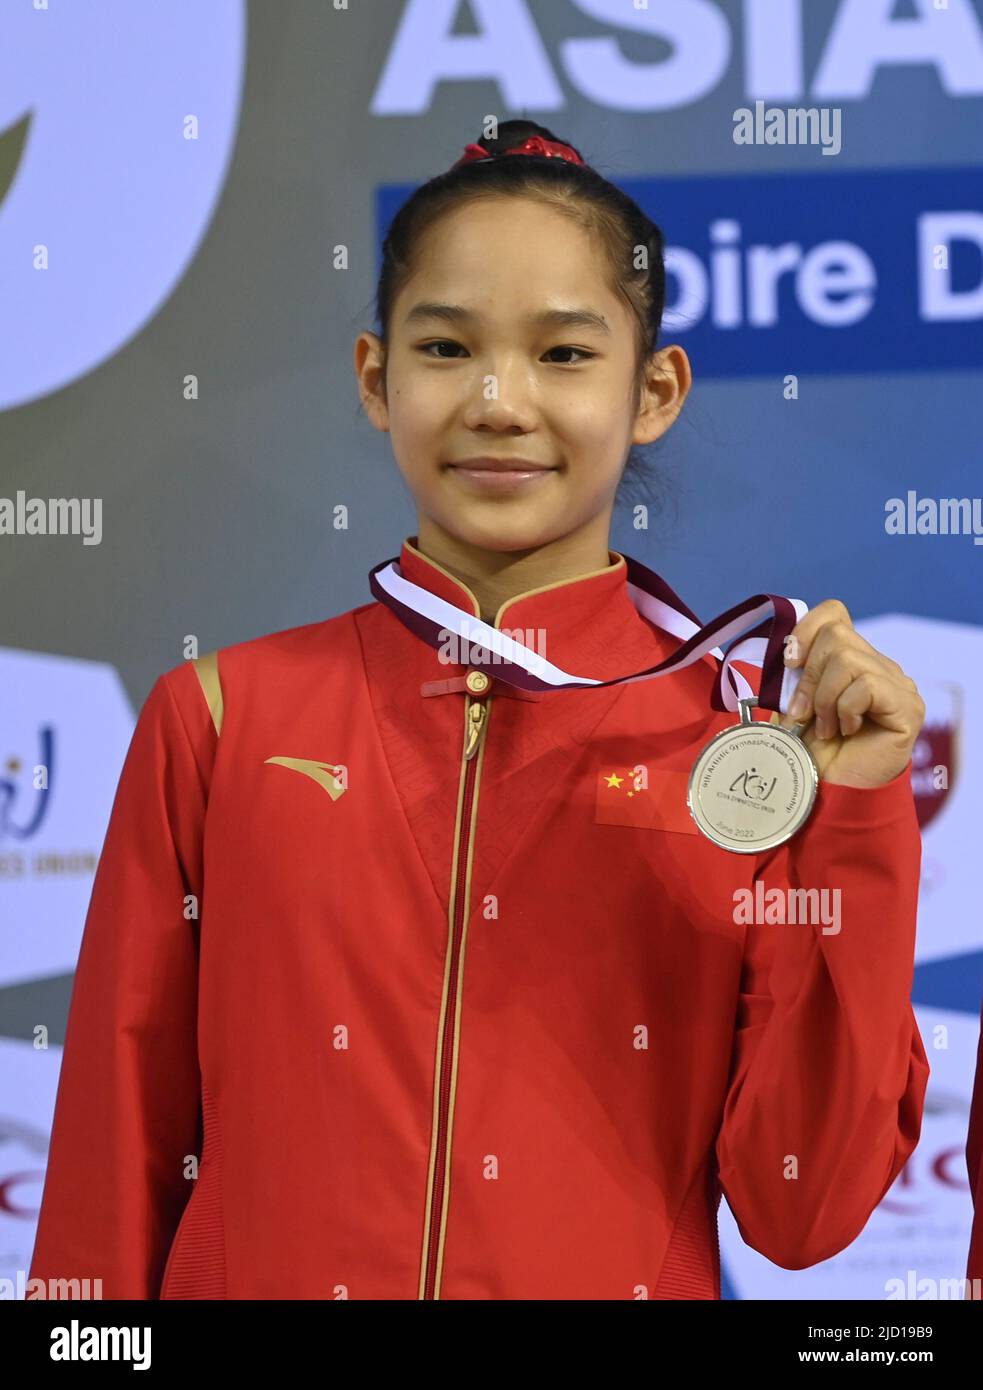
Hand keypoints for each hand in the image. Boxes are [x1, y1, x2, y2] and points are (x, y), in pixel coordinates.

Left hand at [771, 599, 925, 788]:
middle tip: (803, 713)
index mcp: (853, 661)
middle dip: (809, 676)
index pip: (835, 614)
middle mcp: (880, 667)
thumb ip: (794, 677)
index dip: (806, 629)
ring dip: (824, 698)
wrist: (833, 794)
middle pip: (837, 635)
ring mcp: (898, 685)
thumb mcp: (795, 708)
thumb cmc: (815, 754)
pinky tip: (846, 732)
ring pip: (848, 658)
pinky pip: (867, 685)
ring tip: (825, 727)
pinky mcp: (907, 706)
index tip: (788, 663)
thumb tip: (784, 653)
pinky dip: (845, 709)